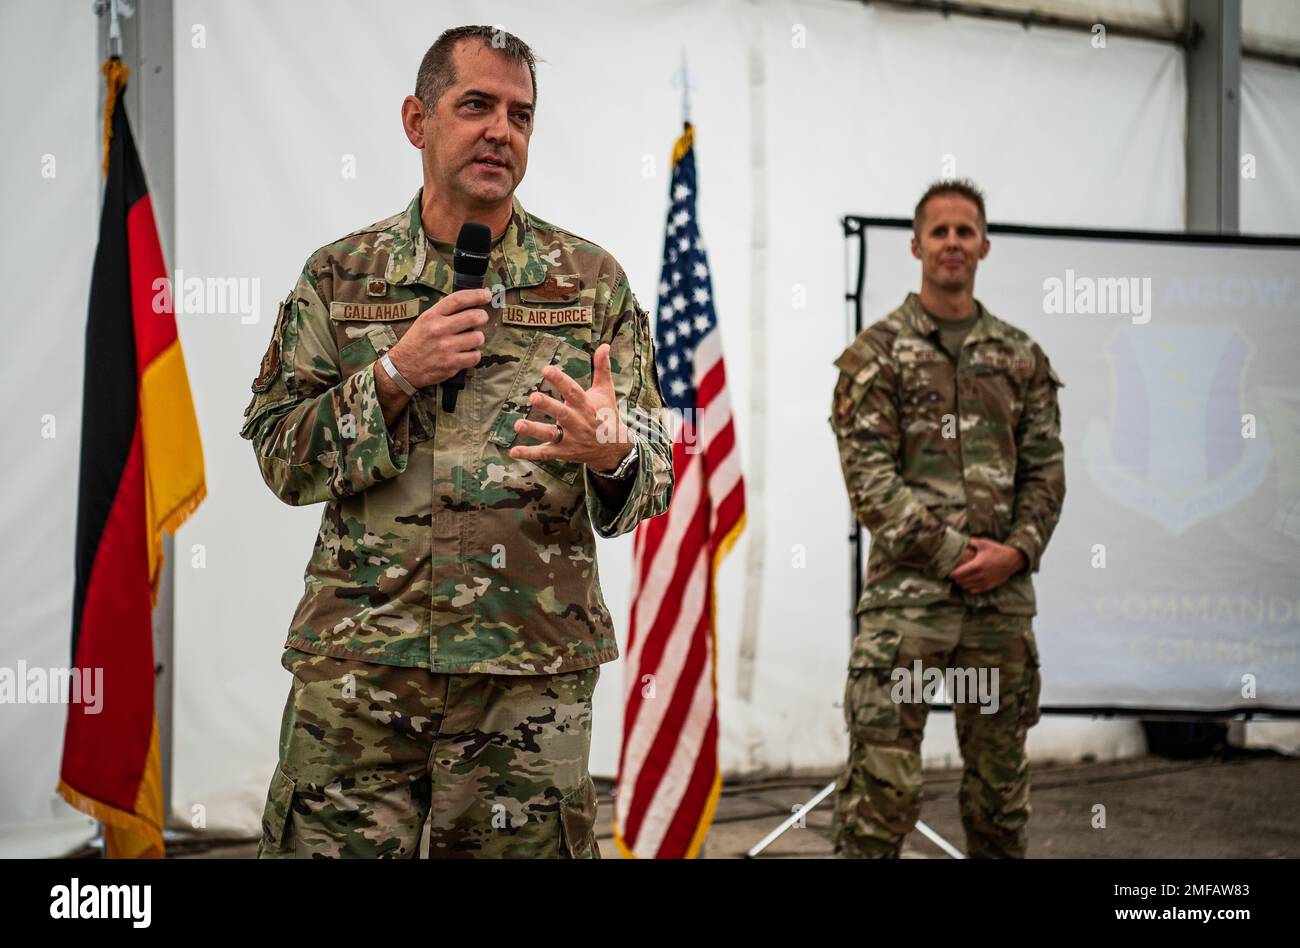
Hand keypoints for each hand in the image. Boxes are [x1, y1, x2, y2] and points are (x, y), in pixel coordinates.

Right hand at [386, 287, 491, 388]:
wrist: (402, 367)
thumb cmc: (417, 342)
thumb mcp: (425, 320)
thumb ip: (444, 312)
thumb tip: (470, 303)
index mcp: (432, 316)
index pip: (458, 299)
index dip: (476, 295)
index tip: (486, 295)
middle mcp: (439, 330)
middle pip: (473, 317)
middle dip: (482, 316)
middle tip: (481, 318)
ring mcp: (446, 347)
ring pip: (478, 337)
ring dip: (478, 338)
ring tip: (470, 340)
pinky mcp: (451, 364)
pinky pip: (475, 356)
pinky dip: (474, 355)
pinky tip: (466, 353)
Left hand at [509, 343, 632, 472]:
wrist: (614, 448)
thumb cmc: (606, 414)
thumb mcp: (606, 391)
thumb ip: (601, 368)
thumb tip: (605, 345)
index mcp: (586, 406)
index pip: (573, 392)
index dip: (561, 380)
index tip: (547, 369)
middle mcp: (578, 423)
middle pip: (562, 414)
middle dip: (548, 406)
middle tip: (533, 397)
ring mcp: (570, 439)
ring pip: (551, 435)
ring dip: (534, 430)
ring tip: (518, 424)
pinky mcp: (563, 452)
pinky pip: (545, 454)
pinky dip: (529, 453)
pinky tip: (513, 451)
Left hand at [949, 537, 1025, 594]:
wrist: (1013, 559)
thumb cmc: (998, 550)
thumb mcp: (984, 543)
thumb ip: (971, 542)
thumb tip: (961, 539)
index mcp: (977, 565)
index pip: (960, 573)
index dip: (952, 574)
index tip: (948, 572)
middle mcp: (981, 575)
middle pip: (962, 580)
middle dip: (956, 579)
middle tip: (952, 576)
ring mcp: (986, 581)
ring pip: (968, 586)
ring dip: (962, 584)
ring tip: (959, 580)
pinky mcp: (991, 585)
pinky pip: (977, 590)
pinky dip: (970, 588)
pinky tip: (968, 585)